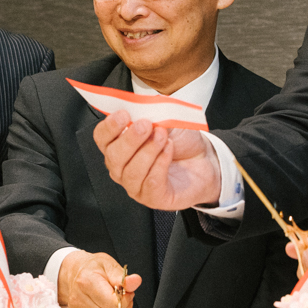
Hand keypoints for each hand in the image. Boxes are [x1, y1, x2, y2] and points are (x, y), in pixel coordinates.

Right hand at [58, 250, 141, 307]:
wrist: (75, 273)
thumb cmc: (93, 268)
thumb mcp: (109, 264)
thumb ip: (123, 276)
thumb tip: (135, 281)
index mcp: (86, 282)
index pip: (112, 303)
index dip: (125, 299)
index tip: (126, 292)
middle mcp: (78, 299)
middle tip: (122, 298)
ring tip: (113, 306)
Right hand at [92, 111, 221, 209]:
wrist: (205, 161)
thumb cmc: (181, 142)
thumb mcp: (166, 119)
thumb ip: (150, 114)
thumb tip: (141, 109)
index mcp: (120, 145)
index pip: (102, 138)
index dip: (109, 127)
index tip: (124, 114)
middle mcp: (123, 167)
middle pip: (113, 156)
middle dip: (130, 139)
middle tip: (146, 126)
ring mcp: (136, 185)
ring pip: (131, 171)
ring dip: (148, 151)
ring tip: (163, 137)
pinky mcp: (153, 198)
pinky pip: (150, 182)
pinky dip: (160, 164)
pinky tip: (168, 151)